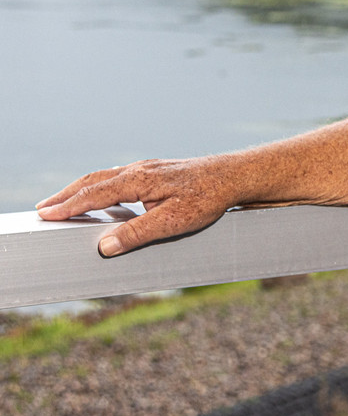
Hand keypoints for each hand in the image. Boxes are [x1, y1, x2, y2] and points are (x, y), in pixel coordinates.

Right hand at [36, 156, 240, 255]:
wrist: (235, 176)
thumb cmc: (209, 198)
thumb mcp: (174, 221)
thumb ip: (138, 233)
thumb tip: (104, 246)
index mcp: (138, 180)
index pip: (94, 194)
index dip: (68, 206)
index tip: (45, 215)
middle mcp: (139, 170)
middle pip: (94, 181)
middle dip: (67, 195)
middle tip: (44, 208)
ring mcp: (148, 168)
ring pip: (106, 177)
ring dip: (83, 189)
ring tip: (65, 201)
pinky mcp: (158, 171)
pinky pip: (121, 177)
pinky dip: (102, 186)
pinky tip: (104, 196)